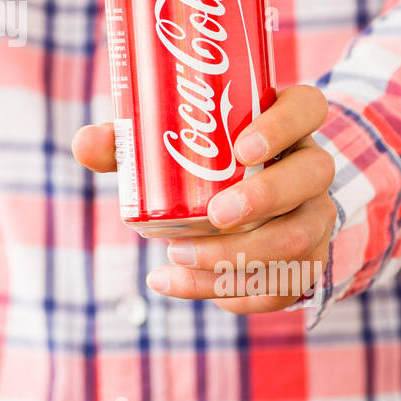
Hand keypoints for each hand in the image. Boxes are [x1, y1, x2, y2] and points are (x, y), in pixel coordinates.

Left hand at [72, 85, 335, 313]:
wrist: (240, 210)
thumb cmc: (198, 161)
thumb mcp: (166, 143)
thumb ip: (126, 140)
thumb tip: (85, 144)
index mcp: (285, 122)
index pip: (307, 107)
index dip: (283, 126)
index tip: (242, 148)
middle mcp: (310, 166)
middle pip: (312, 177)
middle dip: (263, 199)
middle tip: (214, 216)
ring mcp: (315, 216)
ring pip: (298, 239)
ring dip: (237, 256)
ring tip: (177, 255)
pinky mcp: (307, 262)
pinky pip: (284, 285)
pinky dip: (231, 293)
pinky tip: (183, 284)